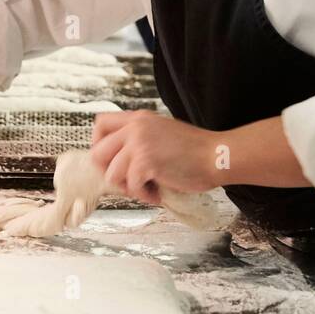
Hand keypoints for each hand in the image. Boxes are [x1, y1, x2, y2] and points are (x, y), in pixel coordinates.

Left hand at [90, 110, 218, 204]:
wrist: (217, 156)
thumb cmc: (195, 150)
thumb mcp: (162, 132)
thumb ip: (140, 138)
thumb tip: (118, 160)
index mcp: (139, 118)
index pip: (100, 124)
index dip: (99, 144)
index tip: (111, 159)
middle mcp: (135, 127)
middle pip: (97, 153)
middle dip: (109, 172)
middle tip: (128, 180)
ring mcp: (139, 144)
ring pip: (112, 175)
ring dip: (129, 187)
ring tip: (148, 188)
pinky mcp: (145, 162)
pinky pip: (131, 186)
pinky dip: (144, 195)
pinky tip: (158, 193)